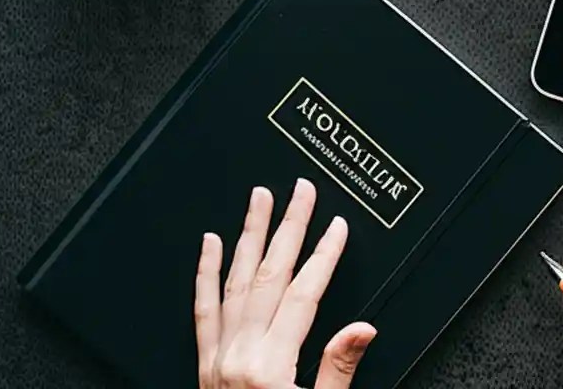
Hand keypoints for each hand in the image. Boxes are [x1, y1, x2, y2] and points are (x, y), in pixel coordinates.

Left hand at [194, 180, 376, 388]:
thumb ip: (338, 370)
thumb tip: (361, 329)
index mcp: (270, 368)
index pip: (303, 295)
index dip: (324, 256)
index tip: (338, 227)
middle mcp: (238, 357)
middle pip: (268, 275)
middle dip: (288, 228)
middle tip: (301, 191)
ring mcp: (217, 359)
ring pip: (234, 282)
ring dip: (248, 235)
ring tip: (258, 200)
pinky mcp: (204, 367)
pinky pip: (201, 310)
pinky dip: (206, 273)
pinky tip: (210, 244)